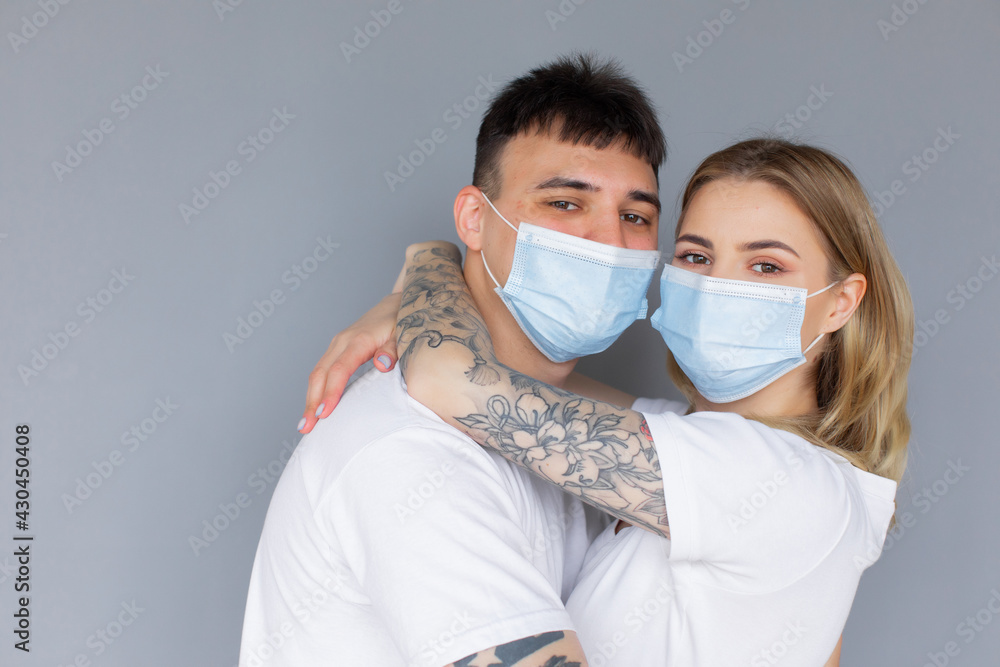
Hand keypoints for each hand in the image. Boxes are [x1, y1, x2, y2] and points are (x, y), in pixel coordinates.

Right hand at [299, 292, 401, 433]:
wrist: (396, 304)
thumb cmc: (401, 322)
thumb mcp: (403, 334)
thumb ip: (393, 350)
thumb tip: (382, 365)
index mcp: (359, 340)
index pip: (339, 370)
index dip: (331, 392)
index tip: (325, 414)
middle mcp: (342, 341)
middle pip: (320, 373)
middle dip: (312, 401)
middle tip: (307, 427)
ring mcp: (337, 344)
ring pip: (317, 373)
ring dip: (310, 398)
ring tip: (307, 424)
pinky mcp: (338, 349)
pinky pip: (323, 371)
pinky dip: (316, 390)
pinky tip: (316, 407)